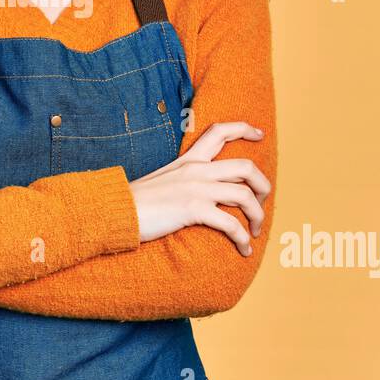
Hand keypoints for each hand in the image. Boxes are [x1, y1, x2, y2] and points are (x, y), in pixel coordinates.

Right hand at [128, 121, 270, 253]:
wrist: (116, 210)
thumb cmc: (137, 201)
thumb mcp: (163, 179)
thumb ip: (184, 178)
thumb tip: (202, 190)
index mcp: (189, 160)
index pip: (220, 132)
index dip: (244, 129)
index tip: (259, 135)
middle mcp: (196, 170)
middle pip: (246, 167)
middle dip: (263, 185)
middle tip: (262, 201)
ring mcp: (196, 189)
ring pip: (245, 195)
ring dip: (258, 215)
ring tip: (256, 231)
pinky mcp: (193, 209)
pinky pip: (231, 224)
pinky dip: (243, 238)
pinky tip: (244, 249)